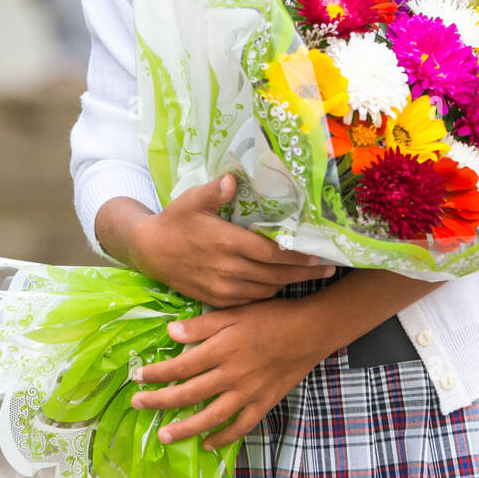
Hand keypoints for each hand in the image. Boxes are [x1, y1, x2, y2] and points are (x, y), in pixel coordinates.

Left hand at [130, 298, 324, 449]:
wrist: (310, 331)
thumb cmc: (271, 317)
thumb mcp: (235, 312)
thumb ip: (203, 324)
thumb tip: (170, 332)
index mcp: (221, 349)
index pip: (180, 366)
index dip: (156, 373)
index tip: (137, 377)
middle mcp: (231, 375)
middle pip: (188, 393)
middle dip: (159, 400)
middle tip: (137, 405)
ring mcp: (247, 393)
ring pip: (210, 416)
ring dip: (184, 428)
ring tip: (164, 435)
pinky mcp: (263, 403)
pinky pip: (239, 427)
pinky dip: (222, 438)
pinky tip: (207, 444)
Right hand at [131, 172, 334, 306]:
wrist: (148, 252)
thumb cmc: (174, 221)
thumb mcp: (192, 199)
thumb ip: (216, 191)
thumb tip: (234, 178)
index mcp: (227, 243)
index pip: (273, 253)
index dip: (299, 256)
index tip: (321, 256)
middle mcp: (228, 269)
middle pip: (276, 275)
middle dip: (306, 273)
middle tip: (330, 270)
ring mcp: (223, 288)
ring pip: (266, 290)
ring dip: (289, 284)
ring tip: (311, 276)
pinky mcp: (216, 300)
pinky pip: (251, 300)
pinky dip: (268, 292)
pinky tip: (279, 284)